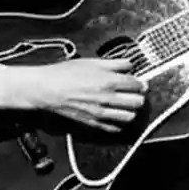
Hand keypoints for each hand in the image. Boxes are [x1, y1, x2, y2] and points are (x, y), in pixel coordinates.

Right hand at [0, 59, 146, 132]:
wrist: (46, 89)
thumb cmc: (66, 73)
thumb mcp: (92, 61)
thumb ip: (115, 63)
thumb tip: (130, 65)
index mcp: (110, 81)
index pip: (137, 85)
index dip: (141, 83)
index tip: (140, 82)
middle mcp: (108, 98)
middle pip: (138, 102)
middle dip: (139, 97)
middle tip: (135, 93)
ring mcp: (101, 112)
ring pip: (129, 117)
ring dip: (131, 110)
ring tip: (126, 105)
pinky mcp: (92, 123)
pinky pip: (114, 128)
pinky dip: (118, 123)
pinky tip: (115, 115)